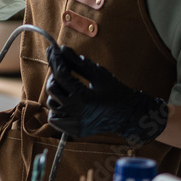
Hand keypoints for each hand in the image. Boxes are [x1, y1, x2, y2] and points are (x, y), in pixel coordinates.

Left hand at [44, 46, 168, 142]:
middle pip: (52, 89)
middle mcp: (76, 113)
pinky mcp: (74, 131)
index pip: (61, 75)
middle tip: (63, 71)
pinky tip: (66, 102)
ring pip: (51, 104)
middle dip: (55, 77)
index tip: (53, 50)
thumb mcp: (99, 74)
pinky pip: (54, 119)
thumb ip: (78, 63)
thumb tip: (62, 49)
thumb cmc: (116, 92)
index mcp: (84, 98)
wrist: (129, 116)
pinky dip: (56, 109)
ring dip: (56, 93)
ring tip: (68, 87)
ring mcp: (74, 124)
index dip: (56, 60)